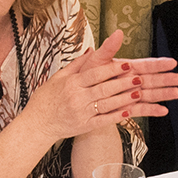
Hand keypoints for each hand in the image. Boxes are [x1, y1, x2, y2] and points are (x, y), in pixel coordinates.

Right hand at [27, 37, 174, 142]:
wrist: (37, 123)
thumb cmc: (47, 99)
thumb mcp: (58, 77)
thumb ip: (77, 65)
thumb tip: (92, 51)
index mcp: (71, 83)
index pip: (95, 74)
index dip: (112, 69)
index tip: (126, 64)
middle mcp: (77, 97)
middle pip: (104, 88)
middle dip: (123, 83)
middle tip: (140, 77)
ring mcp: (81, 113)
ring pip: (106, 104)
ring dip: (124, 98)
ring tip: (139, 93)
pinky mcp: (84, 126)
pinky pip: (103, 120)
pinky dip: (116, 116)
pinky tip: (129, 112)